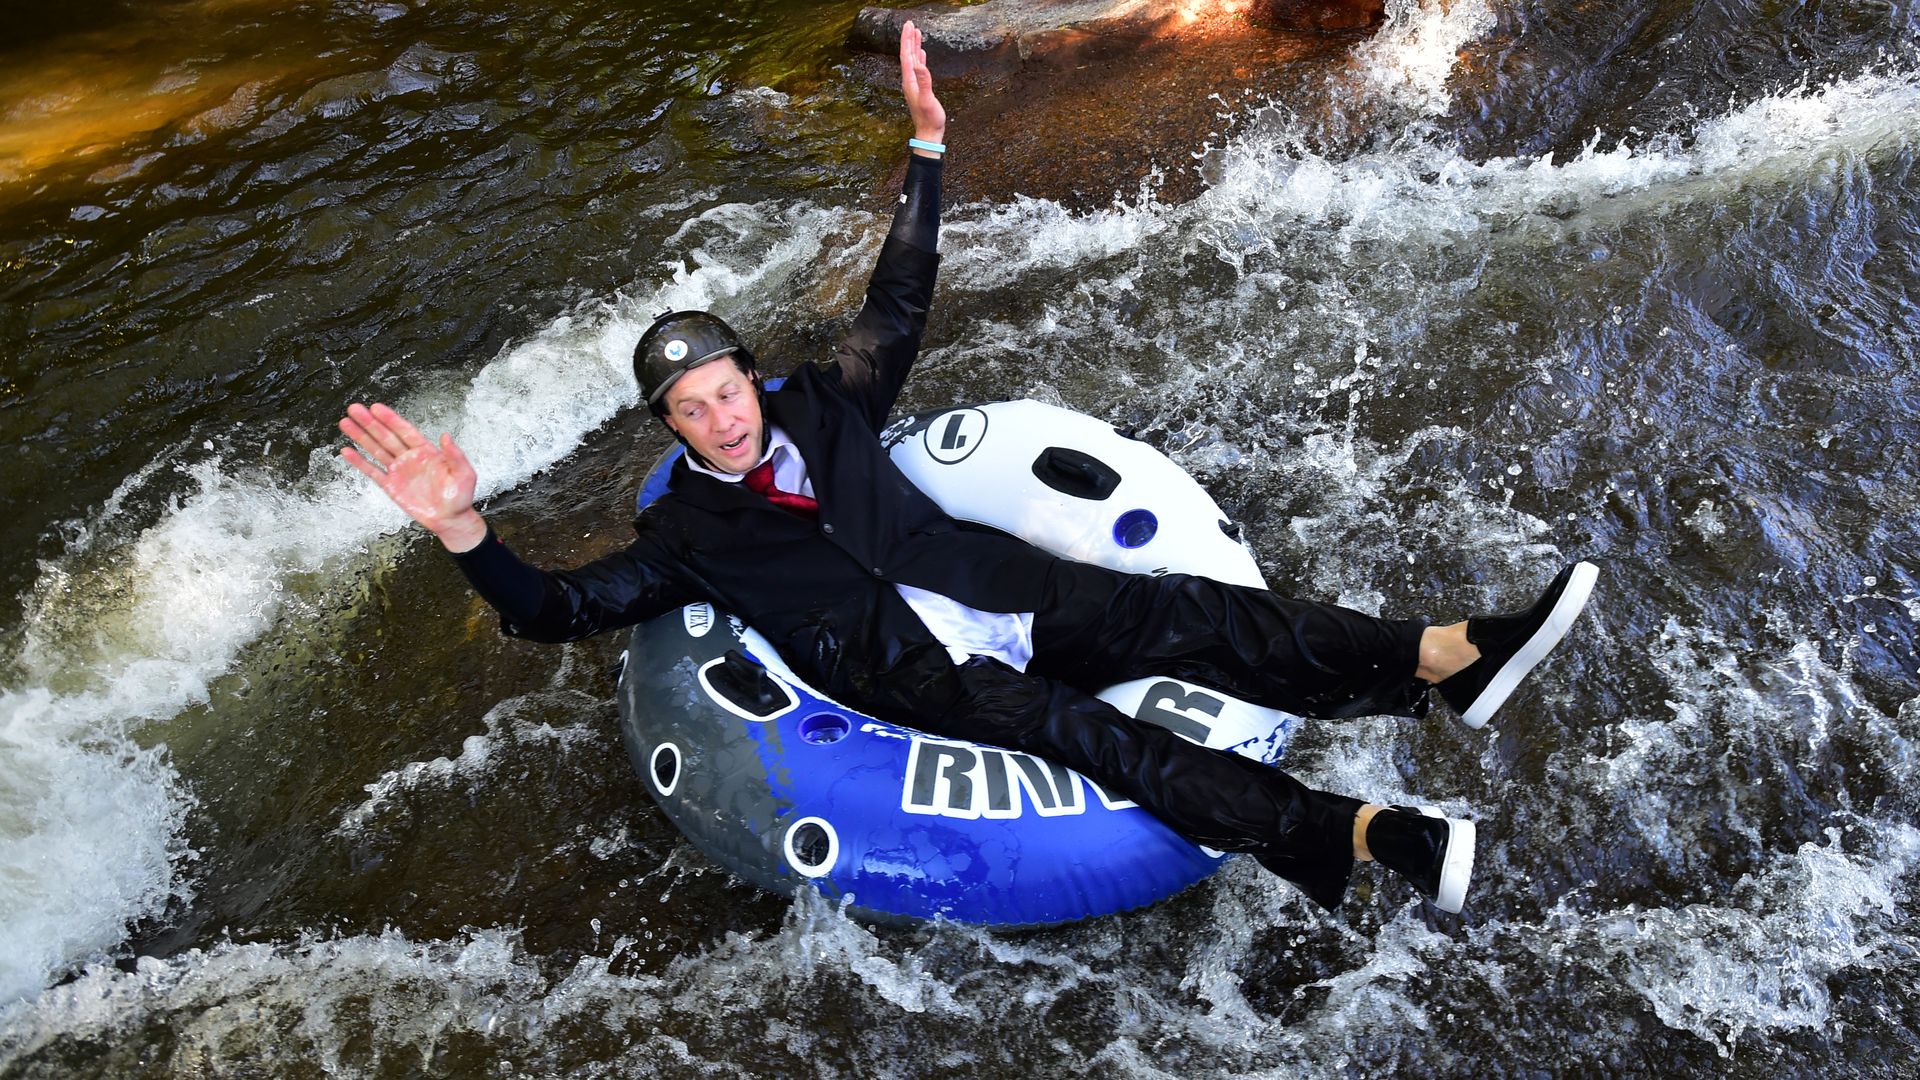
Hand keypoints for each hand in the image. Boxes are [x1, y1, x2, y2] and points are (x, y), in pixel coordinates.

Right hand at [339, 402, 486, 551]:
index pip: (405, 431)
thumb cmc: (461, 497)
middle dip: (370, 423)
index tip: (376, 407)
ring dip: (361, 437)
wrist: (451, 519)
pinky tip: (347, 451)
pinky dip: (359, 462)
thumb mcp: (464, 474)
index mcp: (426, 451)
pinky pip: (372, 472)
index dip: (390, 419)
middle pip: (386, 436)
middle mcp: (409, 458)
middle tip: (354, 409)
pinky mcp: (391, 486)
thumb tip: (446, 436)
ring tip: (345, 423)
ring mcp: (399, 471)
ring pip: (376, 450)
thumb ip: (455, 455)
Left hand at [899, 20, 944, 150]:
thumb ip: (924, 81)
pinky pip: (918, 68)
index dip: (907, 40)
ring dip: (914, 46)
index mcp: (910, 81)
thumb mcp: (927, 99)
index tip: (909, 26)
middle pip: (908, 55)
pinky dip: (919, 58)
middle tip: (910, 24)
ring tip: (916, 34)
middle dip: (909, 39)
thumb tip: (919, 64)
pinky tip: (921, 54)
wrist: (929, 133)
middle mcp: (910, 81)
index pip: (907, 55)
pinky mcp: (920, 88)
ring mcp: (915, 84)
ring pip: (913, 60)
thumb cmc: (929, 118)